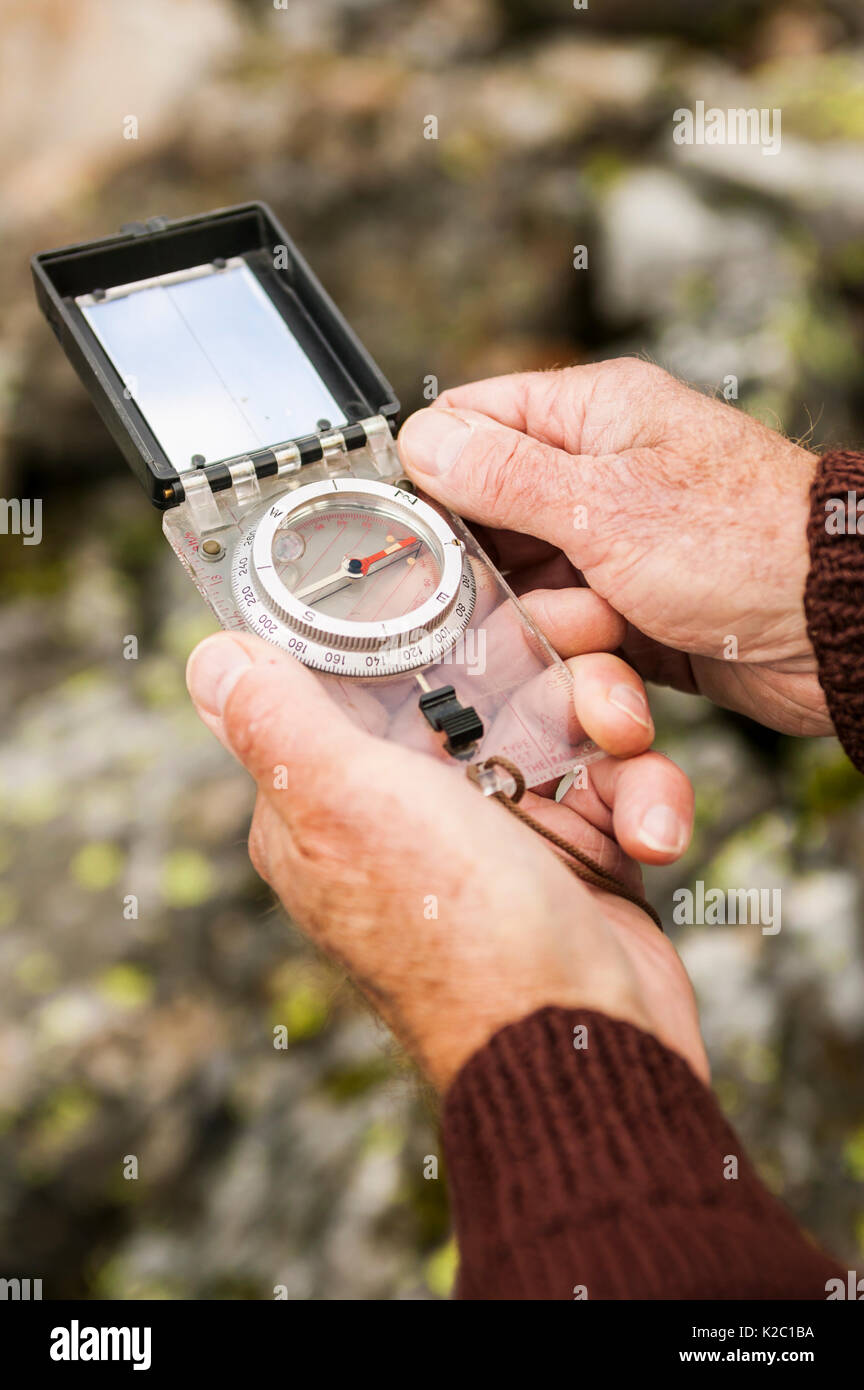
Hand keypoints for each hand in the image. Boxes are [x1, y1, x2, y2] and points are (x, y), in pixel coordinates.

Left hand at [186, 630, 705, 1091]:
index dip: (410, 622)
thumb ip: (279, 721)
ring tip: (625, 741)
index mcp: (332, 801)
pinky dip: (641, 792)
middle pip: (470, 684)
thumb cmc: (463, 938)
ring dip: (606, 720)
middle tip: (585, 641)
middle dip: (542, 660)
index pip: (357, 678)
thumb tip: (208, 660)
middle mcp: (409, 812)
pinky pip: (608, 780)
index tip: (471, 582)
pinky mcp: (571, 853)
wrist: (590, 1052)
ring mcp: (496, 831)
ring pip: (555, 720)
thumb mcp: (349, 806)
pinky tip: (649, 826)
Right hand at [398, 359, 829, 736]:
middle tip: (522, 593)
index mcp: (591, 415)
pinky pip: (566, 629)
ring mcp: (611, 544)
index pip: (469, 423)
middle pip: (487, 518)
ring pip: (524, 584)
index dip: (432, 478)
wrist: (836, 630)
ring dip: (547, 618)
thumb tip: (421, 441)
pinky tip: (611, 654)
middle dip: (495, 570)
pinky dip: (578, 650)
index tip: (413, 532)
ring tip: (601, 623)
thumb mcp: (606, 507)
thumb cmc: (746, 546)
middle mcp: (596, 475)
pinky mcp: (627, 607)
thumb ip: (505, 475)